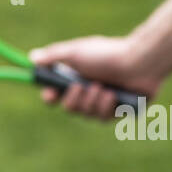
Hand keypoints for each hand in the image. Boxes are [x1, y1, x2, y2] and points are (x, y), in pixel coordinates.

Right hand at [29, 35, 160, 120]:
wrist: (139, 61)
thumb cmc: (107, 53)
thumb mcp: (76, 52)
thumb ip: (53, 56)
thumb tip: (32, 58)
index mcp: (77, 76)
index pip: (56, 93)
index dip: (50, 97)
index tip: (50, 95)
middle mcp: (89, 90)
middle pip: (70, 108)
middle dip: (74, 99)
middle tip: (82, 86)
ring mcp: (104, 102)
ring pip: (86, 115)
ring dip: (92, 101)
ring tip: (104, 87)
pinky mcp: (119, 111)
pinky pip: (104, 118)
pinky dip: (106, 106)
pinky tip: (114, 95)